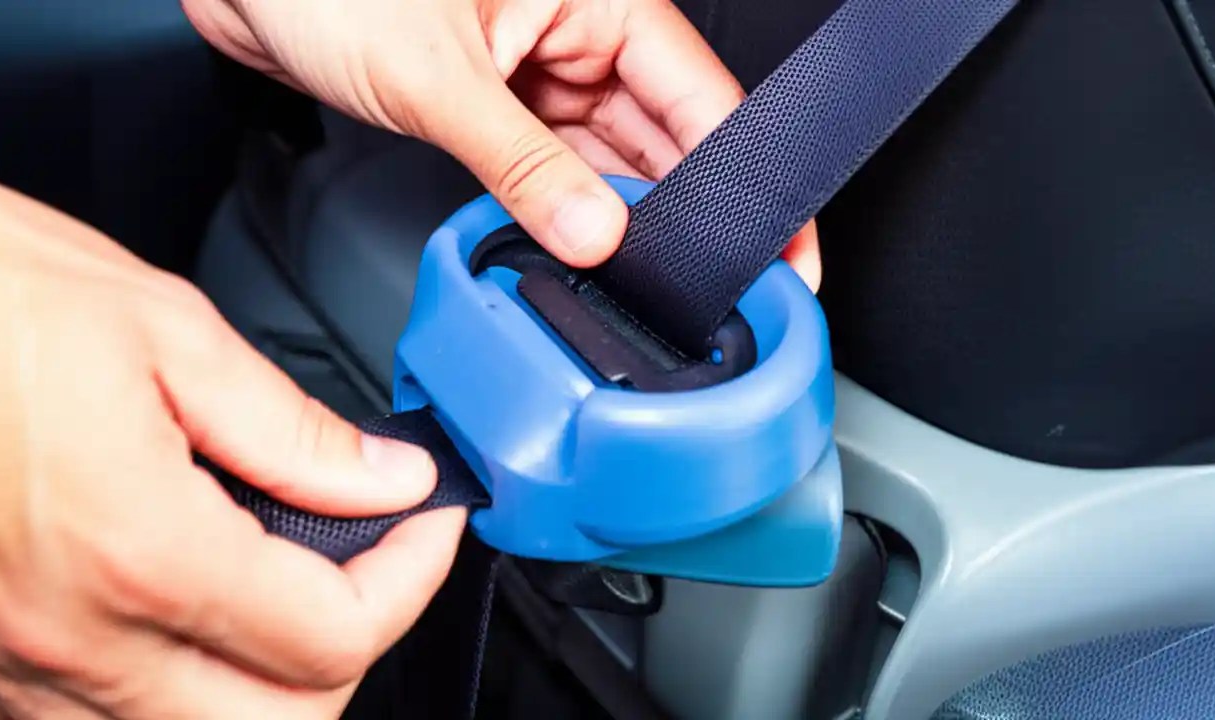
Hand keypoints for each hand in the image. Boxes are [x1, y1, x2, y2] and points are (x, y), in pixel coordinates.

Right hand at [0, 178, 464, 718]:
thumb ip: (290, 428)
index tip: (426, 520)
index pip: (335, 635)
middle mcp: (70, 636)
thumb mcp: (159, 327)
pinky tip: (176, 601)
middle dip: (351, 649)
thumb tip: (384, 477)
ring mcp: (5, 664)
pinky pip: (90, 715)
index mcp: (138, 550)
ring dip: (263, 676)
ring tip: (281, 579)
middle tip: (370, 562)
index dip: (413, 576)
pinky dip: (165, 682)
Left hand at [183, 0, 820, 287]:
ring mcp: (536, 69)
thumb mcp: (436, 77)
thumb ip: (522, 164)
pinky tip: (573, 253)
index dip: (743, 182)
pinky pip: (551, 166)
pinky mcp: (492, 102)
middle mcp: (578, 30)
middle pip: (665, 139)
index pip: (704, 100)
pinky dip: (561, 211)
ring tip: (639, 282)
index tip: (778, 251)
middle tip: (712, 290)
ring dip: (619, 220)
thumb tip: (593, 235)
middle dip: (686, 215)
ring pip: (608, 160)